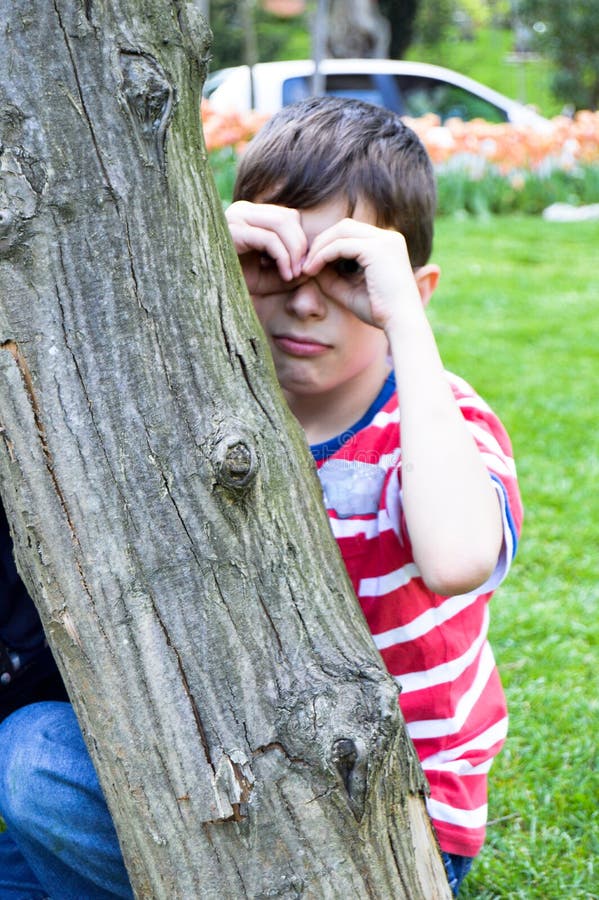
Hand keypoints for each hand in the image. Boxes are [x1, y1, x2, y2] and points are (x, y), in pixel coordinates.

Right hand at [225, 201, 307, 293]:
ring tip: (292, 275)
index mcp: (250, 215)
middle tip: (302, 272)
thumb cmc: (233, 284)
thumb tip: (312, 266)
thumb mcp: (266, 277)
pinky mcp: (233, 231)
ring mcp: (236, 218)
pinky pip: (269, 239)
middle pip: (289, 216)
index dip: (301, 241)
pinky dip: (284, 258)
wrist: (204, 292)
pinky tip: (285, 275)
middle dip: (301, 246)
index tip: (303, 267)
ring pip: (282, 224)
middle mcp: (242, 210)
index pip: (288, 216)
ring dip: (294, 252)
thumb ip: (289, 269)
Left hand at [302, 218, 421, 331]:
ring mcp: (385, 241)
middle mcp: (389, 237)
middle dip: (321, 242)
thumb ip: (332, 278)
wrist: (402, 324)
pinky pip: (340, 245)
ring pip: (341, 231)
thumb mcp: (350, 291)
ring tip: (306, 268)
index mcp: (388, 245)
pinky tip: (312, 270)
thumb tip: (310, 267)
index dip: (328, 244)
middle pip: (344, 226)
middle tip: (304, 263)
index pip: (351, 233)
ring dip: (319, 247)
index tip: (311, 264)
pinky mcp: (377, 249)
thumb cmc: (381, 312)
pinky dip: (323, 255)